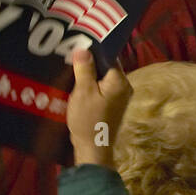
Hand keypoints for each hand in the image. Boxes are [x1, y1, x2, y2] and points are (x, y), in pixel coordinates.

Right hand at [66, 48, 132, 168]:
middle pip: (106, 68)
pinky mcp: (113, 106)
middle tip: (71, 57)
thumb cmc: (88, 119)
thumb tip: (84, 49)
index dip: (94, 51)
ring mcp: (120, 97)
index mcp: (120, 81)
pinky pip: (102, 89)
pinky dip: (91, 86)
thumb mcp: (83, 91)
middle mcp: (124, 87)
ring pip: (103, 79)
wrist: (93, 148)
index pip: (109, 57)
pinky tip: (77, 86)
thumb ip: (85, 69)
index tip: (78, 46)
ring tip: (71, 70)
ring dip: (89, 75)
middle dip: (90, 63)